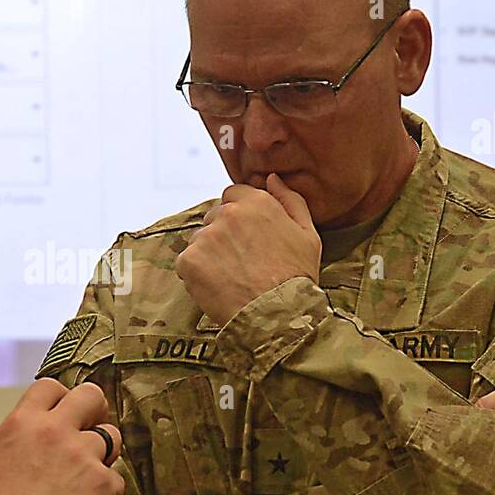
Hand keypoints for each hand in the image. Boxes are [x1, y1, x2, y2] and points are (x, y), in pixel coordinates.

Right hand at [0, 379, 124, 494]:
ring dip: (103, 453)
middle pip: (90, 395)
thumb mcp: (3, 455)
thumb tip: (53, 428)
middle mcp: (55, 431)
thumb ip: (30, 434)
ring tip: (86, 475)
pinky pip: (115, 478)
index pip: (50, 386)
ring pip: (112, 436)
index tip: (66, 411)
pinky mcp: (102, 482)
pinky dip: (105, 491)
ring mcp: (83, 454)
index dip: (62, 398)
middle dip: (95, 409)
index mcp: (24, 422)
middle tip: (93, 425)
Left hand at [175, 174, 321, 325]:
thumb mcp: (307, 234)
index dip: (240, 216)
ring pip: (200, 240)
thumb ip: (290, 200)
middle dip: (223, 234)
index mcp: (256, 202)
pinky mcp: (189, 260)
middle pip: (214, 216)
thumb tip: (272, 178)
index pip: (233, 194)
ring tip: (231, 277)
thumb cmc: (296, 277)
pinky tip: (218, 287)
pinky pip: (187, 262)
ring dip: (209, 254)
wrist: (277, 316)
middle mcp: (227, 213)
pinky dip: (197, 274)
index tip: (247, 237)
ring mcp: (206, 237)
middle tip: (241, 262)